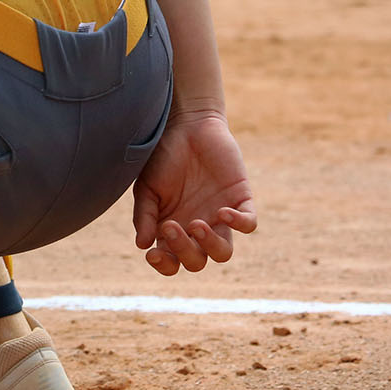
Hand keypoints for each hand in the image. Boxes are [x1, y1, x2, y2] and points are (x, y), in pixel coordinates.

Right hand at [131, 110, 256, 275]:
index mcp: (172, 228)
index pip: (172, 261)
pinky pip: (248, 224)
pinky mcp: (241, 200)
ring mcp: (220, 217)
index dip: (164, 265)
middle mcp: (197, 228)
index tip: (154, 253)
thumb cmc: (162, 155)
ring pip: (224, 253)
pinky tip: (222, 211)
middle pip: (197, 261)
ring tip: (197, 224)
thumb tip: (142, 245)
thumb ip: (144, 215)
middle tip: (171, 225)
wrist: (186, 124)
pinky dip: (239, 223)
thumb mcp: (146, 186)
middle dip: (184, 250)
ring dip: (210, 245)